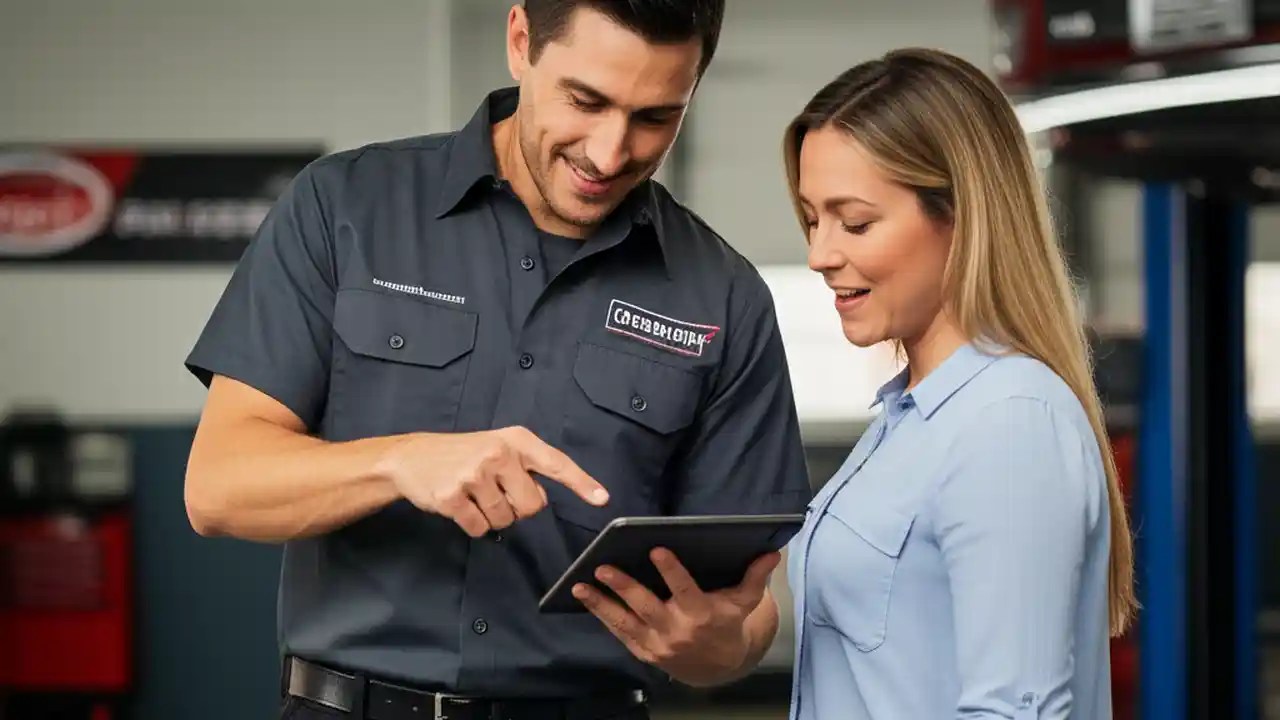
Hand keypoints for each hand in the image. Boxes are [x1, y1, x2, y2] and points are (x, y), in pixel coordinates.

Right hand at [378, 426, 607, 536]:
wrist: (411, 457)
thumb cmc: (463, 454)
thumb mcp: (498, 447)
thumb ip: (525, 468)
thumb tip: (542, 499)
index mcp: (516, 440)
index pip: (556, 463)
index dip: (581, 483)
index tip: (602, 499)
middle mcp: (499, 453)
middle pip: (533, 506)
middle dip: (517, 508)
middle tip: (494, 492)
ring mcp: (474, 474)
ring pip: (506, 520)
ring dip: (492, 517)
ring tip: (474, 495)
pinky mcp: (452, 495)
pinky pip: (479, 528)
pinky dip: (472, 524)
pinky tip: (459, 504)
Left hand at [573, 547, 780, 686]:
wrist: (718, 667)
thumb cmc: (727, 624)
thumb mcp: (744, 602)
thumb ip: (754, 577)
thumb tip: (771, 553)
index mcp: (701, 614)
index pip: (684, 589)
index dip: (671, 570)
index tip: (657, 549)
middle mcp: (676, 630)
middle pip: (646, 605)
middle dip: (624, 586)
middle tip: (603, 567)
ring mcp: (657, 643)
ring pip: (624, 621)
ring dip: (601, 602)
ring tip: (580, 585)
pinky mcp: (643, 652)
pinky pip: (619, 632)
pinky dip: (602, 616)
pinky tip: (586, 598)